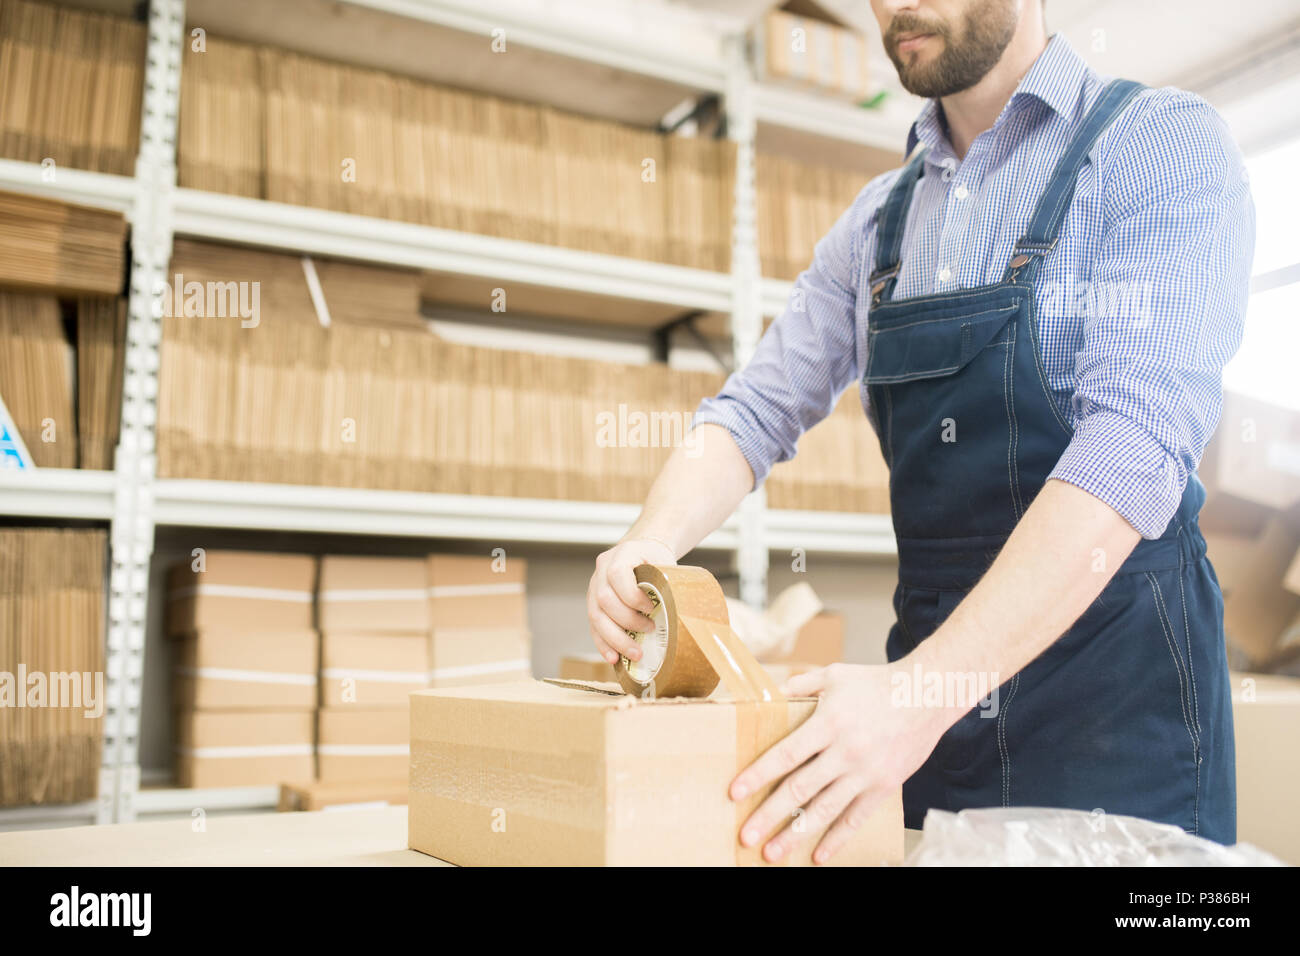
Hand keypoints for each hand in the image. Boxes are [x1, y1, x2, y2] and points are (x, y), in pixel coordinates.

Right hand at [587, 537, 676, 664]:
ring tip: (636, 653)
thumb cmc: (655, 560)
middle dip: (627, 621)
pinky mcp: (592, 604)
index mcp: (620, 555)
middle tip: (650, 630)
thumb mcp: (664, 563)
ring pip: (595, 617)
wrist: (640, 551)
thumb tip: (681, 614)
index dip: (632, 596)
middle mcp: (601, 571)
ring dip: (616, 639)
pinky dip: (604, 644)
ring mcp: (593, 588)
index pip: (617, 575)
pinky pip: (593, 627)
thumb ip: (666, 582)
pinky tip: (614, 658)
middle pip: (604, 599)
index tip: (651, 608)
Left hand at [730, 662, 952, 864]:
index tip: (735, 792)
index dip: (758, 775)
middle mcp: (846, 751)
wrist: (927, 696)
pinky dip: (837, 839)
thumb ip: (799, 685)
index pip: (786, 755)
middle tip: (745, 835)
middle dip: (769, 815)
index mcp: (829, 722)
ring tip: (772, 852)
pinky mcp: (884, 786)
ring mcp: (866, 772)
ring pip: (825, 810)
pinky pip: (856, 818)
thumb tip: (766, 694)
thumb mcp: (833, 675)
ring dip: (795, 834)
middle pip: (800, 789)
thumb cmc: (875, 683)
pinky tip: (818, 856)